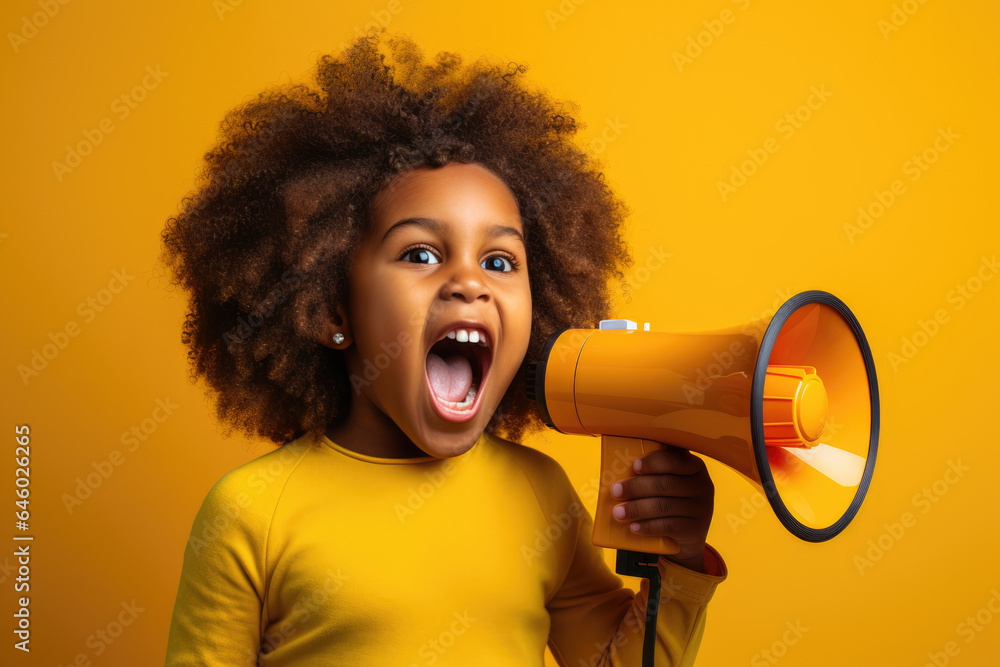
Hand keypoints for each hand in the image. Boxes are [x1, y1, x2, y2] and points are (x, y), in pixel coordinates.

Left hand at [609, 444, 714, 571]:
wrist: (685, 540)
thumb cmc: (669, 502)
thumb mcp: (667, 486)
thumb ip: (653, 474)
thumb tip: (616, 467)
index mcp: (694, 467)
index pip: (675, 459)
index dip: (654, 462)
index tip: (634, 466)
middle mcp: (703, 485)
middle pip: (665, 484)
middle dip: (636, 487)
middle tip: (616, 491)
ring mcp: (702, 508)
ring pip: (664, 506)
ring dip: (637, 508)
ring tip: (618, 512)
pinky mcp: (696, 529)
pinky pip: (668, 526)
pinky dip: (648, 526)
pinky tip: (634, 527)